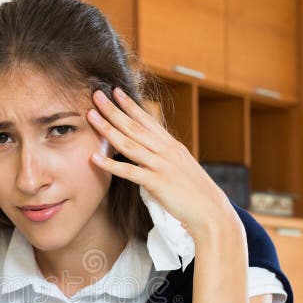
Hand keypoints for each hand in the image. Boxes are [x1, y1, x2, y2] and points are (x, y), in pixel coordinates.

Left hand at [86, 88, 236, 239]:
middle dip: (113, 109)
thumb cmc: (196, 192)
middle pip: (134, 126)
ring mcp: (162, 166)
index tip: (115, 91)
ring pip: (129, 144)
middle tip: (96, 95)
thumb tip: (151, 150)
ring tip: (91, 116)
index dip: (130, 105)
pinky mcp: (157, 183)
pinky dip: (111, 165)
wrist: (211, 211)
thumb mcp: (181, 166)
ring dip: (108, 129)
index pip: (147, 120)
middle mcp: (166, 151)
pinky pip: (129, 172)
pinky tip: (95, 158)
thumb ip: (165, 156)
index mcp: (171, 146)